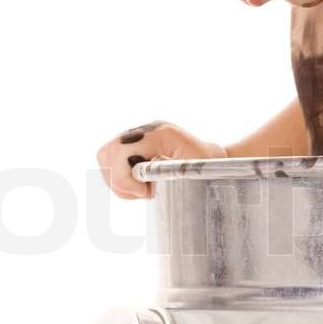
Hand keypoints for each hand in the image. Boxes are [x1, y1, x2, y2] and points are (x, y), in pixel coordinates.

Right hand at [96, 120, 226, 199]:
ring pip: (106, 156)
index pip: (120, 153)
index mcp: (161, 134)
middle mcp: (146, 130)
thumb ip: (166, 175)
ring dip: (119, 180)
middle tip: (142, 192)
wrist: (216, 159)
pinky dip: (121, 177)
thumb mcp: (194, 173)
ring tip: (142, 190)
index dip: (125, 179)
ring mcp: (140, 135)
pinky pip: (112, 160)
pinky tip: (140, 185)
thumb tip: (140, 184)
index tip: (144, 193)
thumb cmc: (210, 169)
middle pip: (108, 153)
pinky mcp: (136, 144)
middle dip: (119, 180)